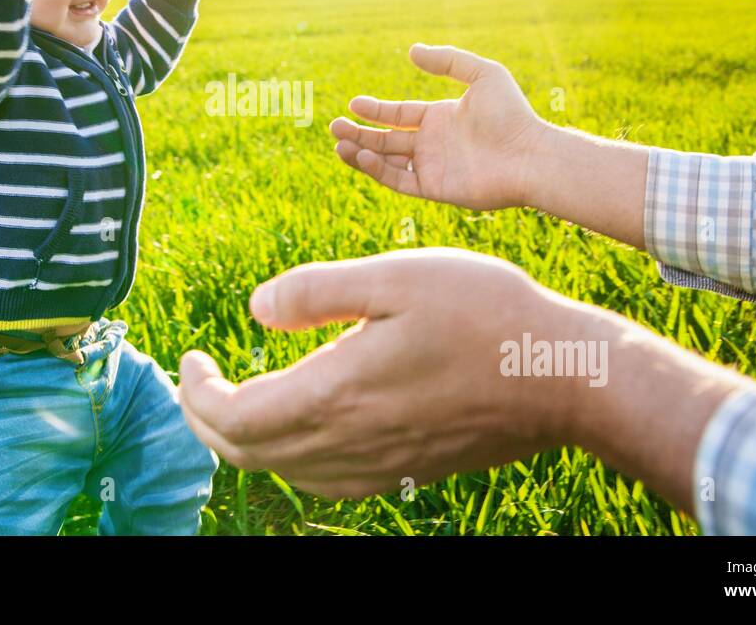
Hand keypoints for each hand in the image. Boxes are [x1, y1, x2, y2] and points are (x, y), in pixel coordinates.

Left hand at [177, 246, 742, 512]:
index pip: (234, 417)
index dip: (198, 392)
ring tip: (236, 399)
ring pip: (282, 471)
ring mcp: (378, 463)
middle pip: (247, 453)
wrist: (562, 374)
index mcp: (337, 391)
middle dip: (206, 419)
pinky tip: (300, 428)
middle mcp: (349, 440)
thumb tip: (255, 309)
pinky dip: (289, 458)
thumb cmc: (483, 311)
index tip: (193, 357)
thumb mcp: (394, 275)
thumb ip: (316, 292)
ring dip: (244, 441)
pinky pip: (323, 481)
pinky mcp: (404, 469)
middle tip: (199, 381)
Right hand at [329, 44, 547, 210]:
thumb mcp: (483, 74)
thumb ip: (448, 61)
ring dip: (361, 153)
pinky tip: (362, 155)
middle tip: (333, 126)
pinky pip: (398, 180)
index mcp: (440, 118)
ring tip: (339, 143)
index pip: (398, 115)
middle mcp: (432, 144)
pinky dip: (377, 170)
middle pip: (386, 139)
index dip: (375, 111)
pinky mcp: (434, 189)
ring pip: (386, 161)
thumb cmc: (512, 115)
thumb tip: (411, 51)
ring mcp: (432, 167)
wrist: (530, 155)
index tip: (353, 104)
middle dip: (359, 133)